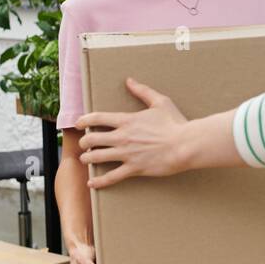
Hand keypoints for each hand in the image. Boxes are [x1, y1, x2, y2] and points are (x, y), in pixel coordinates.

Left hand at [76, 78, 191, 189]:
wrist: (186, 145)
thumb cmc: (175, 123)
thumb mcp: (161, 102)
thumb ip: (143, 91)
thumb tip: (129, 81)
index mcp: (127, 121)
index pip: (97, 118)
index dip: (84, 120)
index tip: (79, 123)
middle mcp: (123, 137)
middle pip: (92, 139)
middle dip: (84, 142)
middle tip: (84, 144)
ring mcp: (127, 154)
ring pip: (97, 157)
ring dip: (87, 159)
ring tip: (86, 159)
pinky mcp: (134, 168)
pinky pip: (112, 177)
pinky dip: (99, 181)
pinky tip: (92, 183)